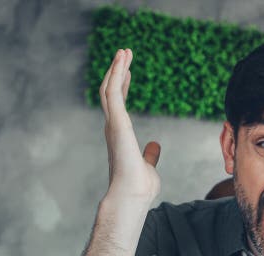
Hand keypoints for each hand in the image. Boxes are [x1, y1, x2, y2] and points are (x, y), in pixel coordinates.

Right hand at [99, 48, 160, 202]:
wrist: (132, 196)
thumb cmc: (139, 186)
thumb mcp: (148, 164)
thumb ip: (150, 154)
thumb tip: (155, 145)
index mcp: (120, 134)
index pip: (118, 104)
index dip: (122, 85)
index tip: (128, 70)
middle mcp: (113, 127)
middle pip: (110, 92)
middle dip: (117, 71)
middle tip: (124, 53)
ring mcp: (113, 125)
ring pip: (109, 88)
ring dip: (116, 68)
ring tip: (124, 50)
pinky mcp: (117, 123)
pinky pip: (112, 93)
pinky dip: (116, 74)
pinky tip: (122, 60)